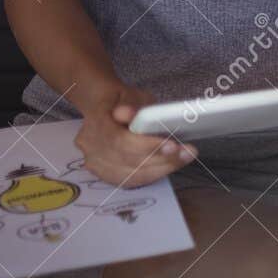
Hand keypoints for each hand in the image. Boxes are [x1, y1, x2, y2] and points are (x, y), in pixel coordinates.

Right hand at [74, 83, 192, 187]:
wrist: (108, 108)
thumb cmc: (124, 101)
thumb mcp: (133, 95)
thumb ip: (133, 106)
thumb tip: (129, 114)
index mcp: (96, 121)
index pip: (120, 140)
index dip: (147, 146)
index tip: (172, 145)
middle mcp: (90, 145)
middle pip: (127, 160)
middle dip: (162, 158)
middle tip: (187, 152)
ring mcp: (94, 161)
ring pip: (130, 174)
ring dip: (161, 168)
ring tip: (184, 158)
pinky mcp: (103, 173)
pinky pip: (129, 181)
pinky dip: (152, 175)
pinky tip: (170, 166)